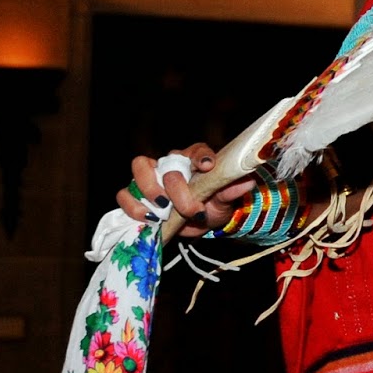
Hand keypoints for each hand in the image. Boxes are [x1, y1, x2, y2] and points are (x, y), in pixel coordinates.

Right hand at [115, 142, 254, 237]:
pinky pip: (125, 195)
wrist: (199, 222)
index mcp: (196, 159)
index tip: (207, 166)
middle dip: (175, 187)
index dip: (200, 156)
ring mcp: (152, 178)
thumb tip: (247, 182)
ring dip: (149, 192)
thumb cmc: (213, 204)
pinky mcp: (137, 196)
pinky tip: (148, 220)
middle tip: (188, 207)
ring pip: (140, 171)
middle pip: (166, 163)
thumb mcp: (225, 201)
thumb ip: (231, 191)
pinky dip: (132, 207)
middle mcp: (172, 164)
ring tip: (161, 213)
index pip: (197, 150)